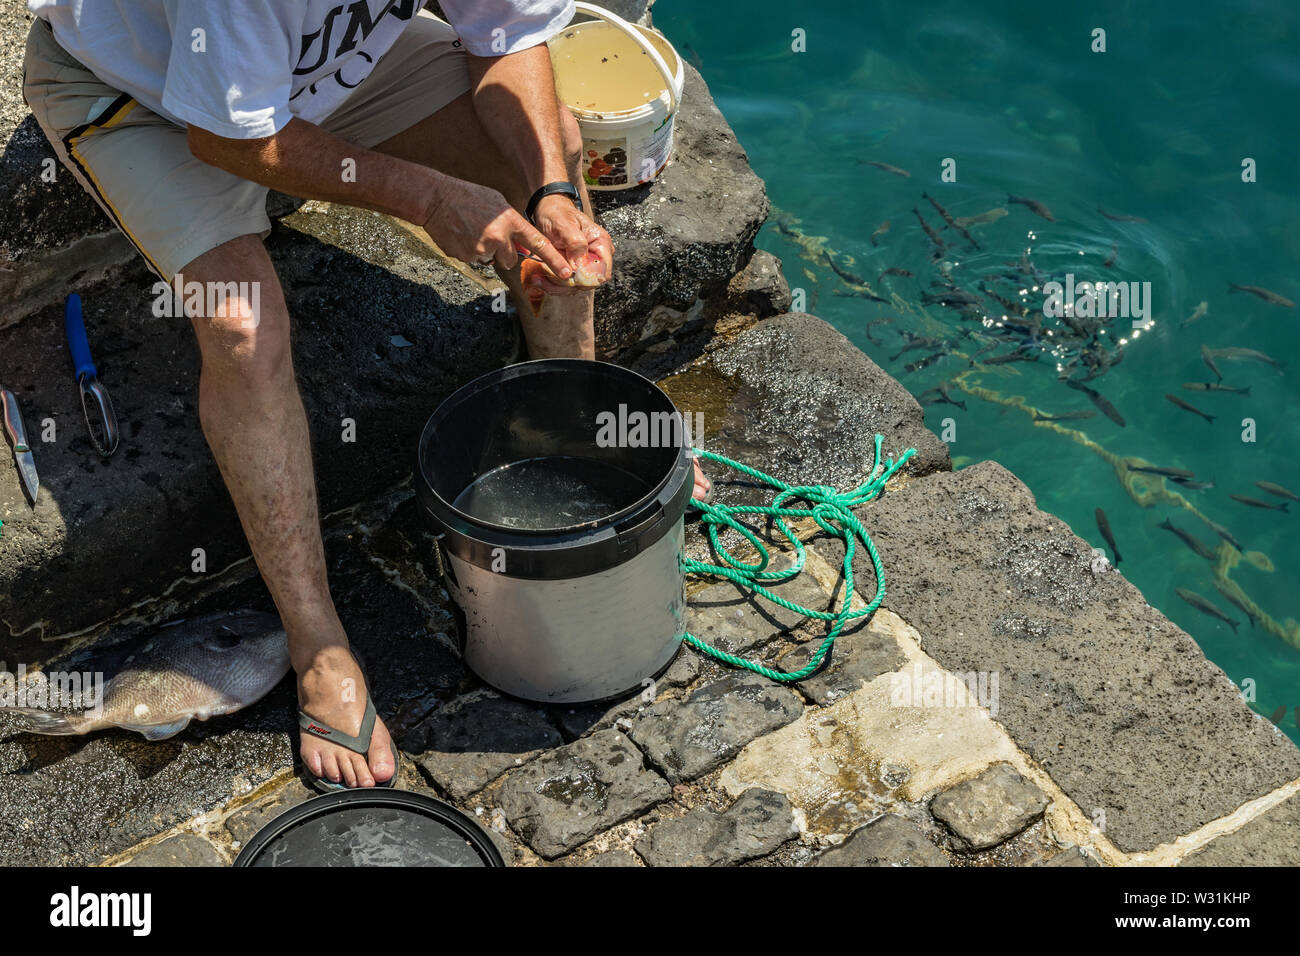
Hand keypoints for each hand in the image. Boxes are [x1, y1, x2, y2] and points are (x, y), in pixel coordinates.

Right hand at [420, 176, 573, 277]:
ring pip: (492, 260)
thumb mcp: (499, 203)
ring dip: (486, 252)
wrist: (436, 199)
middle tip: (488, 234)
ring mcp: (481, 248)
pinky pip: (475, 260)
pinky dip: (470, 251)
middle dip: (503, 252)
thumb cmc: (469, 197)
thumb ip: (513, 224)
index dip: (554, 261)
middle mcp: (499, 237)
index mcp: (511, 221)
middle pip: (510, 259)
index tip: (567, 273)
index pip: (538, 244)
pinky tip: (462, 235)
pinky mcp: (466, 256)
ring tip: (473, 231)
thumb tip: (523, 242)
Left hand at [527, 193, 613, 295]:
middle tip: (545, 276)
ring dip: (556, 286)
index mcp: (601, 244)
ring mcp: (585, 265)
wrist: (548, 212)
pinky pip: (566, 284)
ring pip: (575, 287)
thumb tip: (578, 264)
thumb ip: (575, 242)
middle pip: (587, 283)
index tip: (568, 275)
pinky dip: (552, 284)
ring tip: (538, 279)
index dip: (586, 279)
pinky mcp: (574, 270)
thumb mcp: (564, 223)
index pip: (602, 273)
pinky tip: (540, 279)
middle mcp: (596, 256)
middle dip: (566, 284)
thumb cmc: (558, 213)